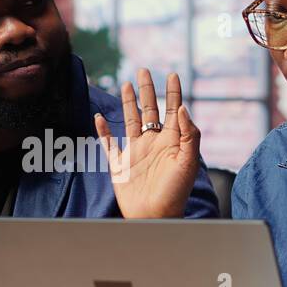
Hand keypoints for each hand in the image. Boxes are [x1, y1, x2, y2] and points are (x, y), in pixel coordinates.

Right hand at [94, 69, 200, 218]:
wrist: (155, 217)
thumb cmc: (175, 193)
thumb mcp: (188, 162)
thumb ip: (187, 134)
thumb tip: (181, 108)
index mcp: (171, 141)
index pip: (173, 110)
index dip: (174, 92)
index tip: (173, 74)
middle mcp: (153, 143)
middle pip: (150, 109)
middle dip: (148, 90)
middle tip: (144, 69)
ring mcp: (135, 152)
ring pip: (131, 120)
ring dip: (128, 103)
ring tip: (125, 83)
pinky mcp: (120, 164)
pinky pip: (109, 143)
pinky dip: (103, 130)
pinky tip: (99, 117)